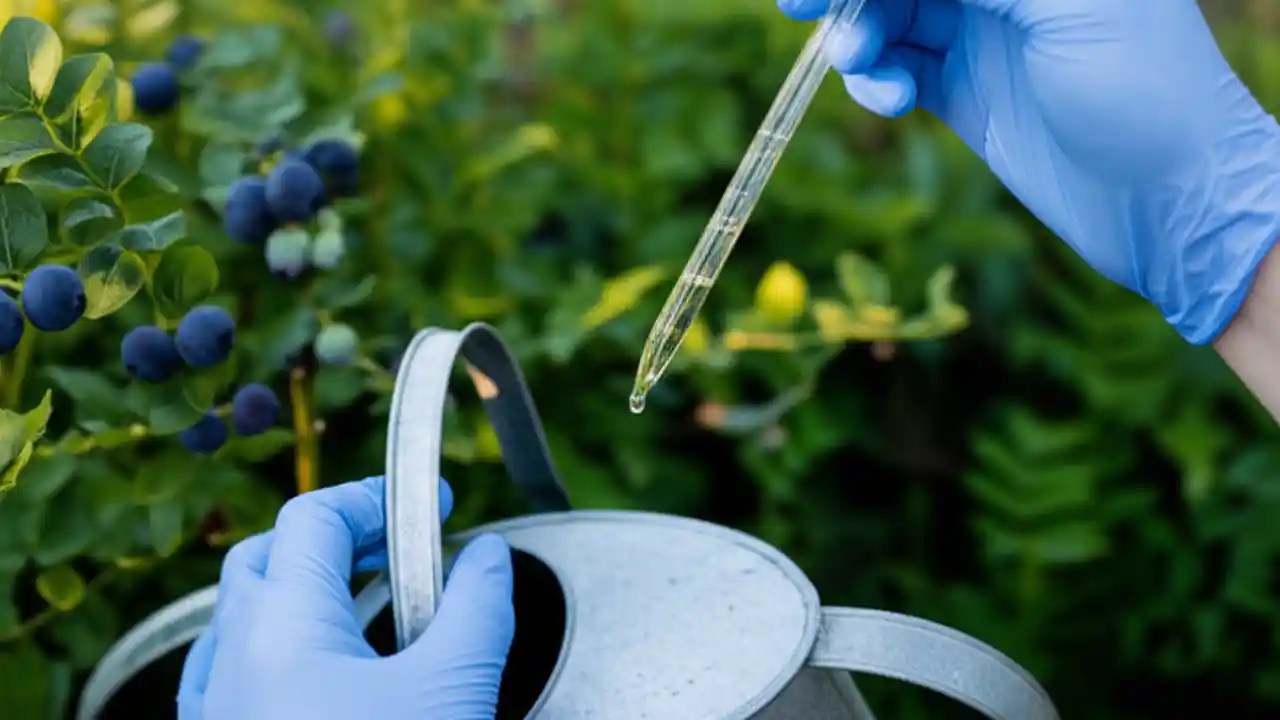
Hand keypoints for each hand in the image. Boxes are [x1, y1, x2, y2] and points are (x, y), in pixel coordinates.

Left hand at [176, 476, 514, 719]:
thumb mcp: (454, 690)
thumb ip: (478, 607)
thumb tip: (489, 557)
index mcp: (280, 628)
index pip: (314, 517)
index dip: (379, 498)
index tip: (436, 507)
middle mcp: (230, 663)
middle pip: (269, 556)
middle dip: (336, 536)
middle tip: (401, 544)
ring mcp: (214, 712)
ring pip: (247, 616)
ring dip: (308, 589)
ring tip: (373, 602)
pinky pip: (239, 671)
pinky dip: (287, 646)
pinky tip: (329, 673)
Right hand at [778, 0, 1279, 344]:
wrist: (1171, 201)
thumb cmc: (1144, 90)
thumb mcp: (1063, 7)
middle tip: (800, 9)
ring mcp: (984, 37)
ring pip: (888, 19)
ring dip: (859, 40)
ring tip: (863, 68)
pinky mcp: (966, 94)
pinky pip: (896, 71)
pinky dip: (876, 81)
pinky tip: (892, 100)